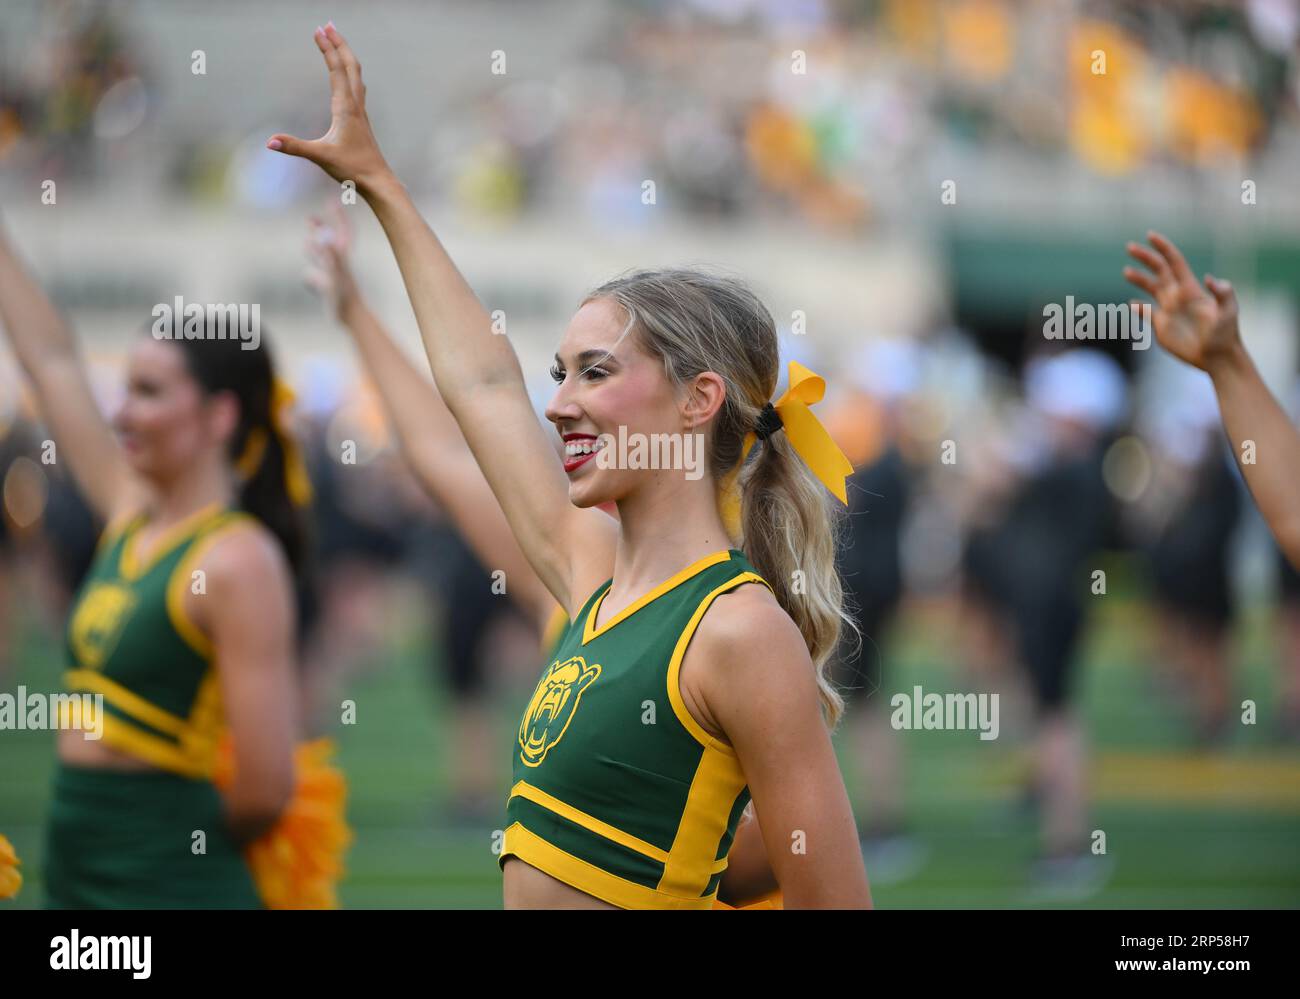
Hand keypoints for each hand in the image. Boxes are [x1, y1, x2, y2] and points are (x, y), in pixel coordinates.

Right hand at [267, 23, 389, 190]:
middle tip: (328, 24)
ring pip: (356, 75)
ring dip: (347, 55)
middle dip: (339, 43)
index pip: (336, 70)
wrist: (378, 181)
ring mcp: (361, 112)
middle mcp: (355, 105)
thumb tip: (269, 142)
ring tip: (338, 42)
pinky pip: (357, 88)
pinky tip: (349, 77)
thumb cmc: (352, 169)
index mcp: (345, 108)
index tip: (318, 30)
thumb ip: (294, 147)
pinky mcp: (362, 120)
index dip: (327, 49)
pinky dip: (351, 73)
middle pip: (350, 65)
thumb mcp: (320, 157)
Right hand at [304, 202, 359, 319]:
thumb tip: (323, 239)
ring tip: (308, 243)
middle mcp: (337, 263)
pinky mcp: (326, 289)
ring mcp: (331, 276)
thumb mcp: (336, 273)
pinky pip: (315, 278)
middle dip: (319, 231)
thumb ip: (331, 256)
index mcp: (342, 255)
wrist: (350, 318)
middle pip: (327, 243)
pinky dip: (312, 278)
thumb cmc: (345, 296)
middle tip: (310, 219)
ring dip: (314, 251)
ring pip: (319, 259)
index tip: (332, 200)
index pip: (341, 230)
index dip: (337, 215)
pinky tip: (313, 282)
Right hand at [1123, 230, 1241, 373]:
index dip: (1163, 248)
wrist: (1218, 357)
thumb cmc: (1226, 334)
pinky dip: (1138, 308)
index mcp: (1190, 289)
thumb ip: (1223, 293)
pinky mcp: (1162, 326)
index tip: (1150, 236)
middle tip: (1129, 246)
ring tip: (1127, 271)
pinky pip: (1146, 313)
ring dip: (1139, 279)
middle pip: (1159, 271)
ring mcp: (1169, 310)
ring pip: (1151, 289)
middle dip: (1145, 257)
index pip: (1174, 263)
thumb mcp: (1229, 311)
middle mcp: (1178, 296)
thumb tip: (1208, 278)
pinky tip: (1131, 304)